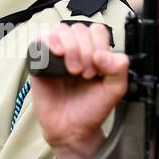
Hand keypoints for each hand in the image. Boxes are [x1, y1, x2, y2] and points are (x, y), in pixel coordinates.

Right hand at [31, 22, 127, 158]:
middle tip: (85, 74)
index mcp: (94, 52)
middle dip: (85, 50)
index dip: (98, 45)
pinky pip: (41, 39)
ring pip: (61, 30)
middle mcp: (75, 50)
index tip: (97, 69)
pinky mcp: (40, 61)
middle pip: (79, 28)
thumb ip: (119, 68)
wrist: (71, 130)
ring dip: (70, 47)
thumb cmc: (90, 109)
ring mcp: (57, 54)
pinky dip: (49, 42)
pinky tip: (57, 56)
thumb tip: (101, 54)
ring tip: (72, 71)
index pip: (97, 30)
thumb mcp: (115, 89)